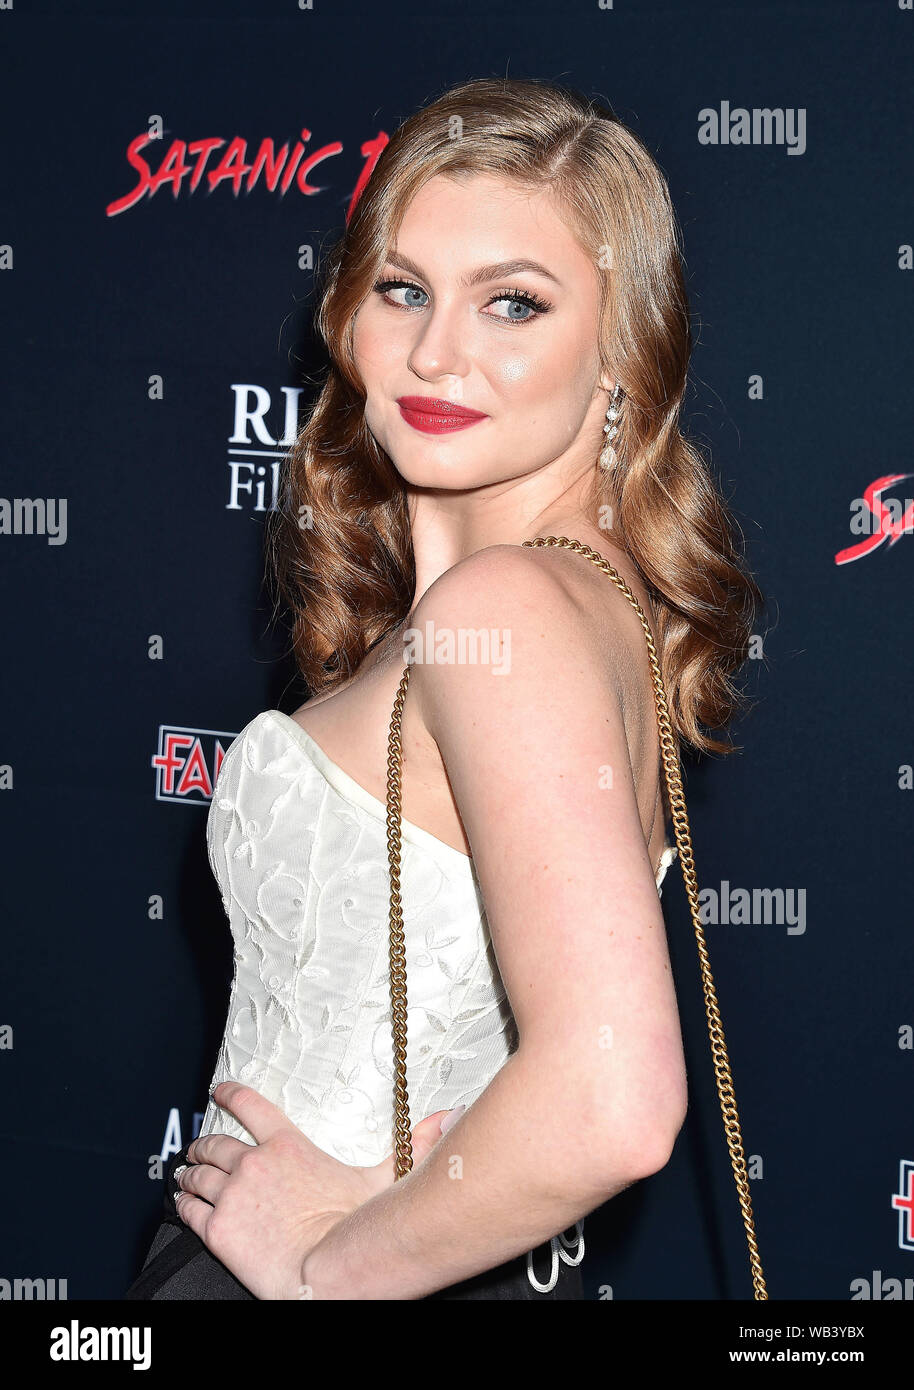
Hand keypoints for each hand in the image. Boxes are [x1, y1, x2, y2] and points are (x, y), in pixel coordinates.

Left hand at [175, 1080, 454, 1299]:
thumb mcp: (382, 1182)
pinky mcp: (216, 1229)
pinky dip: (181, 1203)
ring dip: (189, 1172)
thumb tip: (446, 1118)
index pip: (250, 1105)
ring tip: (186, 1173)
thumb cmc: (351, 1234)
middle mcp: (254, 1164)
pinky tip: (181, 1203)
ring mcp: (231, 1195)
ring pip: (197, 1173)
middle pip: (215, 1141)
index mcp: (287, 1146)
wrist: (321, 1278)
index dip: (230, 1093)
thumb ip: (410, 1145)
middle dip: (204, 1142)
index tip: (219, 1090)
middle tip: (199, 1146)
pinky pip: (188, 1209)